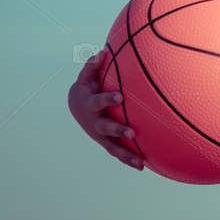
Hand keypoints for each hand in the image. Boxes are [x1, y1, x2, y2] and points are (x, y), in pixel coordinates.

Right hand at [67, 50, 144, 170]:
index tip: (120, 96)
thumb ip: (92, 65)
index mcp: (91, 104)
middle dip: (117, 130)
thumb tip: (102, 53)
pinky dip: (128, 160)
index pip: (99, 101)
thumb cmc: (88, 86)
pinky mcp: (106, 141)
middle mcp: (95, 122)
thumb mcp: (87, 76)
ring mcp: (100, 134)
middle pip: (106, 128)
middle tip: (132, 133)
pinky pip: (117, 152)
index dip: (108, 99)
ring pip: (112, 146)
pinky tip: (142, 166)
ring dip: (125, 154)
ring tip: (140, 162)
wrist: (77, 106)